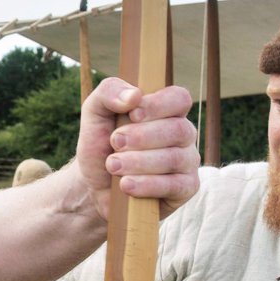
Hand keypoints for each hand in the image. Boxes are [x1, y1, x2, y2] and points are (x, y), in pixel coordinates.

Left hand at [72, 80, 198, 219]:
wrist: (92, 185)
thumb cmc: (100, 144)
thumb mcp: (95, 112)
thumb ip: (109, 92)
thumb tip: (134, 95)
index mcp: (167, 111)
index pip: (179, 99)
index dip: (158, 105)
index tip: (132, 114)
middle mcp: (182, 134)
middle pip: (178, 129)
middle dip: (142, 137)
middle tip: (115, 142)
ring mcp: (187, 161)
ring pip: (175, 158)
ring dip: (138, 162)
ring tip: (112, 165)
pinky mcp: (185, 188)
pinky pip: (176, 185)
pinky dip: (147, 185)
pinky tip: (125, 184)